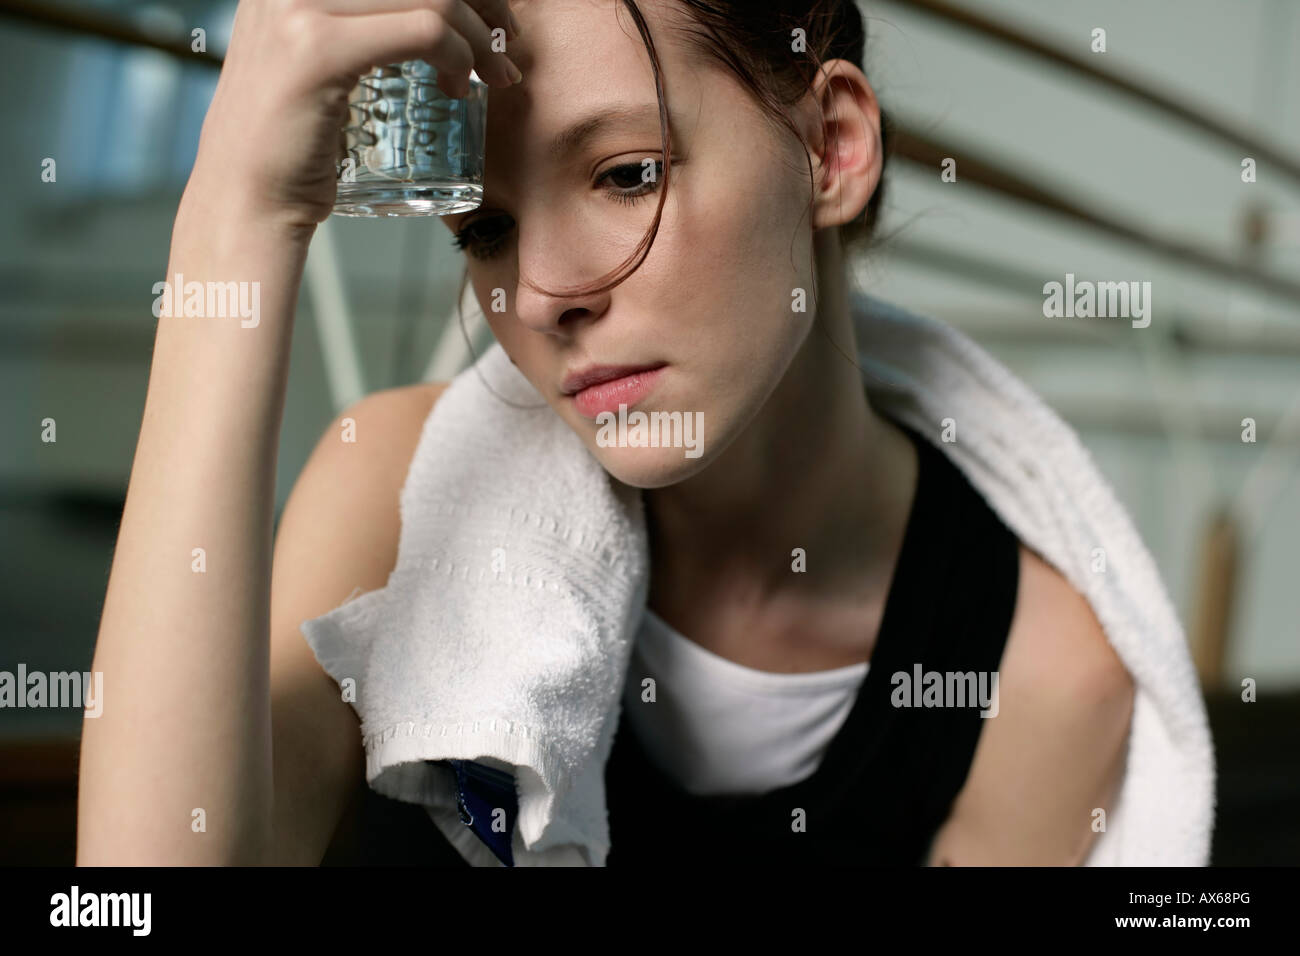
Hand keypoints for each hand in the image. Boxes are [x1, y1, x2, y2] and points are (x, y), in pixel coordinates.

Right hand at [184, 0, 521, 232]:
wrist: (246, 203)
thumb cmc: (290, 146)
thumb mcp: (316, 64)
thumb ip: (354, 27)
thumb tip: (434, 18)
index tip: (489, 14)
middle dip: (481, 2)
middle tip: (505, 44)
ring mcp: (297, 9)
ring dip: (480, 35)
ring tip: (493, 74)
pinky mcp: (317, 50)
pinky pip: (423, 31)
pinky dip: (460, 56)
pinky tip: (461, 87)